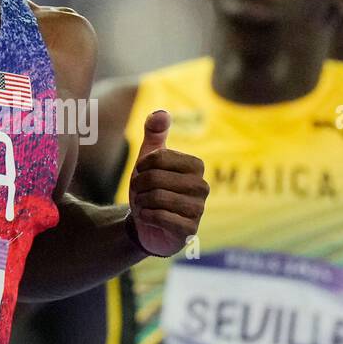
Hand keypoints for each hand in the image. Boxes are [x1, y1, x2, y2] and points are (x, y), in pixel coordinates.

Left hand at [127, 110, 208, 256]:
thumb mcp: (149, 160)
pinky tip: (149, 218)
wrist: (146, 224)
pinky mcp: (190, 230)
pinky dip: (147, 216)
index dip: (143, 165)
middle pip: (156, 178)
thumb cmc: (150, 189)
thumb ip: (155, 134)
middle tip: (141, 192)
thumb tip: (161, 113)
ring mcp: (198, 210)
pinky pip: (161, 217)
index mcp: (196, 166)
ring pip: (158, 198)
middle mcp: (202, 187)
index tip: (142, 173)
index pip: (160, 157)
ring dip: (142, 202)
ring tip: (144, 205)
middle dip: (140, 186)